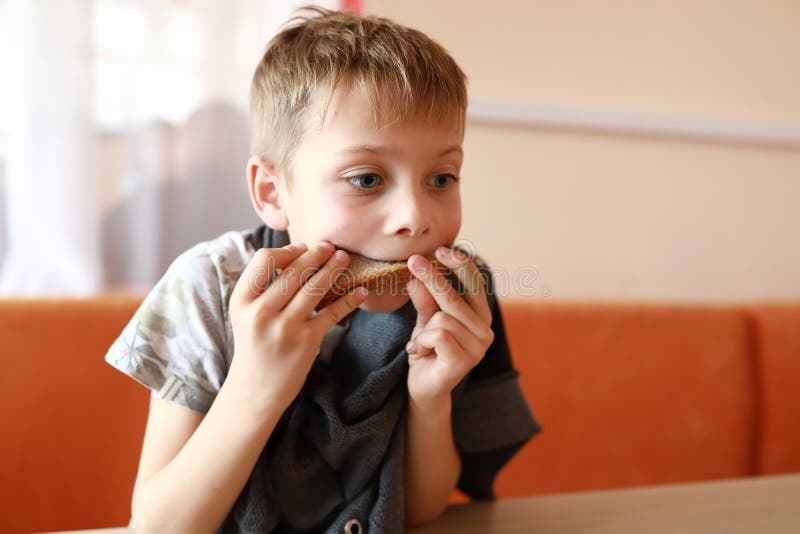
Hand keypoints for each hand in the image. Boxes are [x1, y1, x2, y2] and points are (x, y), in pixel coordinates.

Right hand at [227, 241, 367, 410]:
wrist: (255, 390)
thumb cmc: (254, 346)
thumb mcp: (246, 315)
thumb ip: (263, 289)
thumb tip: (296, 256)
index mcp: (242, 301)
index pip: (264, 260)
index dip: (287, 250)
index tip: (302, 247)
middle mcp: (261, 312)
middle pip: (293, 272)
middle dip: (316, 255)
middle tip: (330, 246)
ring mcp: (285, 327)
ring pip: (314, 288)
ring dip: (333, 269)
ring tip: (344, 259)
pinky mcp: (307, 341)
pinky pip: (332, 312)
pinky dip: (349, 300)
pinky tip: (360, 292)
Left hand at [404, 246, 493, 407]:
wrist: (425, 387)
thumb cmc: (428, 350)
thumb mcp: (425, 319)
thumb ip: (426, 298)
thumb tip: (417, 273)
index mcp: (480, 315)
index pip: (475, 282)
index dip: (460, 264)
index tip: (440, 250)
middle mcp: (485, 330)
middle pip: (455, 296)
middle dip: (431, 277)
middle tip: (412, 262)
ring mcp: (478, 348)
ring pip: (442, 317)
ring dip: (423, 329)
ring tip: (421, 343)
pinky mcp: (464, 362)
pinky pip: (437, 335)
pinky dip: (422, 340)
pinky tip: (419, 352)